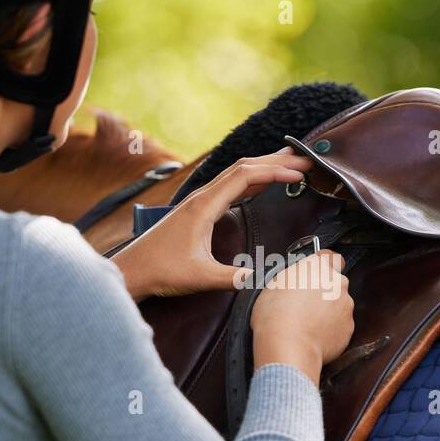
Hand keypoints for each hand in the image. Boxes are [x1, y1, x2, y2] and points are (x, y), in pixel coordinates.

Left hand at [111, 148, 310, 299]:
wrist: (133, 271)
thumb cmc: (161, 271)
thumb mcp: (199, 277)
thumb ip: (231, 278)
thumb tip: (261, 279)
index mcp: (204, 205)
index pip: (245, 176)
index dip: (275, 171)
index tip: (300, 173)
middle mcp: (202, 197)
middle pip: (244, 167)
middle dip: (276, 161)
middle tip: (306, 160)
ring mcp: (199, 202)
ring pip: (237, 174)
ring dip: (265, 168)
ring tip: (292, 166)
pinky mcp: (199, 210)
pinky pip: (230, 186)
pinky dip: (252, 180)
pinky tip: (263, 184)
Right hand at [251, 250, 353, 383]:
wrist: (288, 347)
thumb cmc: (274, 314)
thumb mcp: (269, 286)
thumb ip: (284, 277)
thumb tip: (266, 275)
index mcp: (318, 267)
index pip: (330, 256)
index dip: (324, 265)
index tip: (316, 274)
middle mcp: (337, 283)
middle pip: (336, 282)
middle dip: (325, 290)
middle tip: (306, 303)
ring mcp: (346, 306)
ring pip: (340, 305)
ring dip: (329, 311)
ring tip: (308, 323)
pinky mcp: (349, 328)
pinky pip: (341, 326)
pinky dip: (331, 330)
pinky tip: (314, 336)